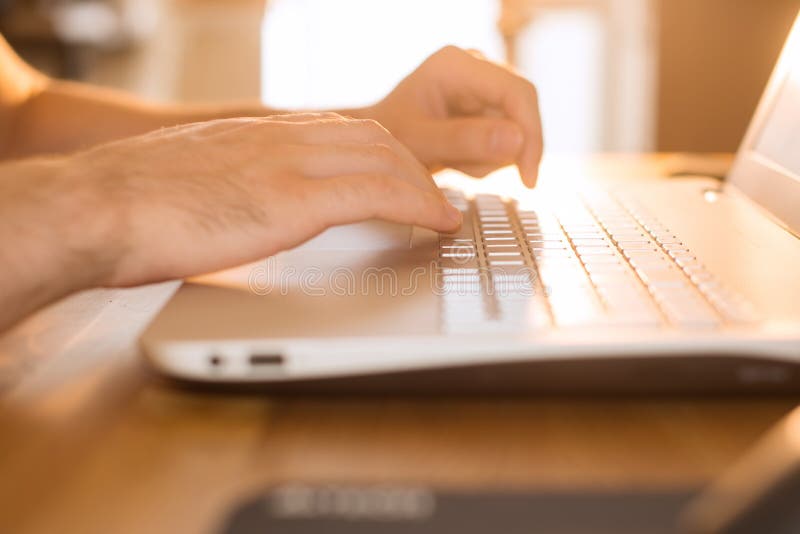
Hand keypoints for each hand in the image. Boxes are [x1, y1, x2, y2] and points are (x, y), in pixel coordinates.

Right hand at [0, 113, 460, 326]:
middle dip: (413, 165)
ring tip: (445, 210)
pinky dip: (420, 205)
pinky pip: (379, 193)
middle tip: (434, 193)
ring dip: (425, 185)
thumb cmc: (130, 204)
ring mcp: (291, 165)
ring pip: (387, 158)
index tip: (398, 172)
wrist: (96, 208)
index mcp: (257, 135)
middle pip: (373, 138)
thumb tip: (232, 208)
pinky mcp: (294, 199)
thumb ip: (226, 185)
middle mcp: (281, 139)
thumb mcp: (191, 179)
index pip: (338, 130)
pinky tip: (440, 222)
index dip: (380, 152)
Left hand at [362, 46, 543, 186]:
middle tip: (473, 172)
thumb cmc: (388, 139)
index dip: (530, 133)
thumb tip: (518, 139)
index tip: (527, 175)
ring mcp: (484, 86)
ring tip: (451, 161)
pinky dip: (487, 158)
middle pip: (522, 109)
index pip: (516, 92)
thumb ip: (464, 141)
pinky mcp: (488, 106)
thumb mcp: (419, 143)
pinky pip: (508, 138)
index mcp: (456, 65)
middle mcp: (475, 67)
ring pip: (516, 129)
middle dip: (505, 149)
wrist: (377, 144)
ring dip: (490, 157)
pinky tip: (458, 158)